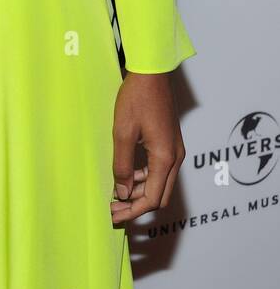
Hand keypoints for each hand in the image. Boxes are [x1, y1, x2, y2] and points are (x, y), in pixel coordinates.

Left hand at [110, 71, 185, 223]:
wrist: (152, 73)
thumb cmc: (137, 98)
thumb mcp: (122, 133)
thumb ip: (122, 166)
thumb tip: (122, 192)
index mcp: (165, 158)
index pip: (151, 199)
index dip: (132, 211)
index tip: (114, 215)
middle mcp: (175, 157)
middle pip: (159, 196)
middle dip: (137, 206)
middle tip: (114, 209)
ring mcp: (174, 149)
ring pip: (160, 183)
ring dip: (140, 192)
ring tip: (116, 193)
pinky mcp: (170, 142)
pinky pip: (160, 169)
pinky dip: (144, 178)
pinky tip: (127, 175)